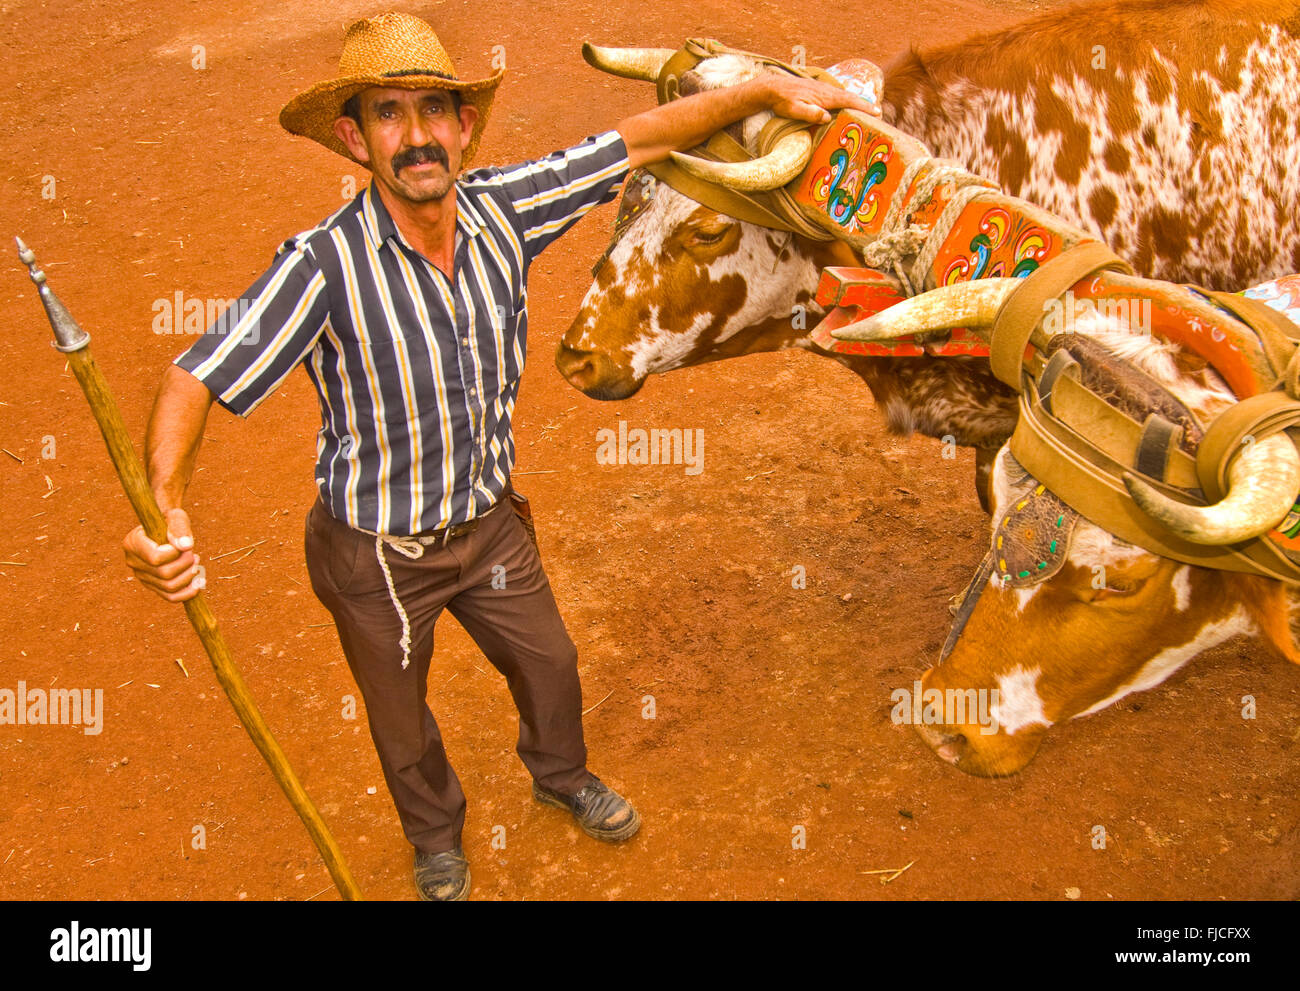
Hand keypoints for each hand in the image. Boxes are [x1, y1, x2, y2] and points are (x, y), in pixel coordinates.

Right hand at [123, 507, 204, 602]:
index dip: (175, 554)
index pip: (155, 558)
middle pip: (164, 574)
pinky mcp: (153, 585)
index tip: (184, 545)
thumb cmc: (169, 520)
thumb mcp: (175, 516)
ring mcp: (142, 576)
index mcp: (132, 543)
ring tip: (196, 562)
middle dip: (186, 564)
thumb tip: (186, 546)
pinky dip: (188, 592)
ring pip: (169, 587)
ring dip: (189, 576)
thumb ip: (179, 527)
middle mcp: (133, 562)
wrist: (164, 528)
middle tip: (194, 554)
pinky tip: (200, 582)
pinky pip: (170, 597)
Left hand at [755, 74, 878, 123]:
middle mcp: (826, 90)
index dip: (863, 107)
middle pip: (850, 97)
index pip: (848, 101)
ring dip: (856, 101)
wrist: (772, 87)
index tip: (876, 112)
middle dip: (864, 104)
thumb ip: (810, 113)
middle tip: (878, 113)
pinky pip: (837, 95)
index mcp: (824, 96)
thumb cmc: (783, 101)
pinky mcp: (818, 90)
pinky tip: (847, 104)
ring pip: (844, 95)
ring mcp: (823, 89)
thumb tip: (826, 116)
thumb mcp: (794, 110)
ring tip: (867, 110)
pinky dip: (846, 99)